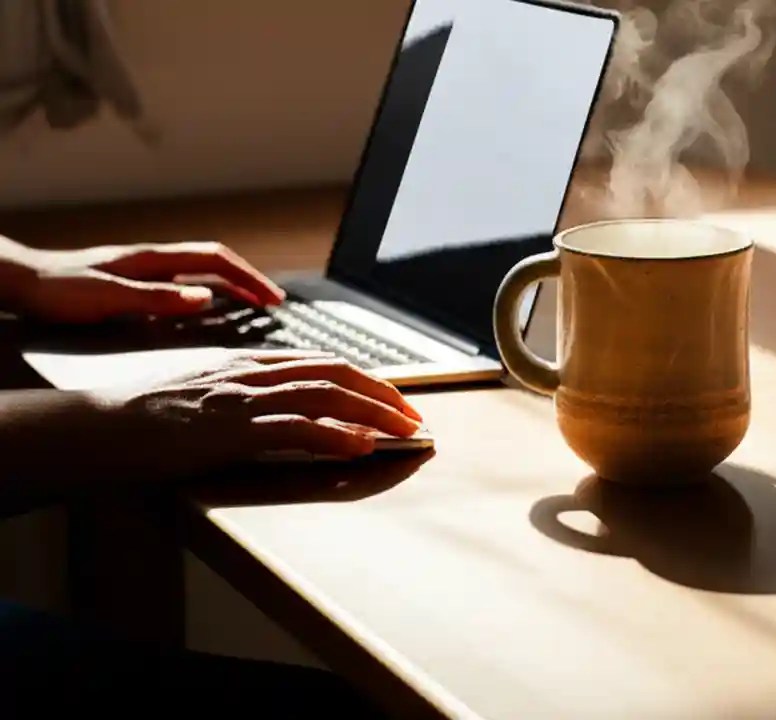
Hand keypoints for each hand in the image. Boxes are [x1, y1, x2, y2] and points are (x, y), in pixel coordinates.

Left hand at [18, 241, 286, 322]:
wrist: (20, 282)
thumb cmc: (58, 290)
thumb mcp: (109, 297)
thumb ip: (158, 298)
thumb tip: (207, 298)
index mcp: (153, 260)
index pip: (216, 259)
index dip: (249, 277)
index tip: (272, 298)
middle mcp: (153, 262)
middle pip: (214, 263)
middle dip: (249, 280)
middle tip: (273, 303)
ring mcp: (144, 272)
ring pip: (200, 272)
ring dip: (231, 286)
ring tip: (252, 305)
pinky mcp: (133, 284)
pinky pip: (183, 285)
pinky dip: (208, 293)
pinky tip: (207, 309)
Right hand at [93, 350, 423, 474]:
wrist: (101, 424)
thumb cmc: (150, 415)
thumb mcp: (208, 392)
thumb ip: (249, 394)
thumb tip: (292, 409)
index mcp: (249, 363)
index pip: (322, 362)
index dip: (367, 379)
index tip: (395, 399)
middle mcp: (252, 374)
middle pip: (335, 373)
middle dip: (383, 395)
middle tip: (415, 417)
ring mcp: (243, 399)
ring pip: (325, 396)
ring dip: (373, 415)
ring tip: (404, 432)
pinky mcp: (231, 429)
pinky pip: (295, 429)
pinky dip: (335, 437)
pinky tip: (360, 446)